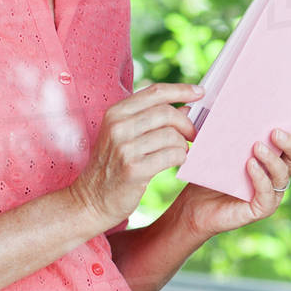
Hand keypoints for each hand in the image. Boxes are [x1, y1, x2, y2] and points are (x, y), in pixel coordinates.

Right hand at [69, 82, 200, 229]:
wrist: (91, 200)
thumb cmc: (112, 166)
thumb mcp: (124, 135)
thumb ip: (152, 119)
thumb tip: (188, 107)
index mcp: (115, 113)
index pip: (155, 92)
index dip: (181, 90)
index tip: (200, 92)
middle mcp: (118, 126)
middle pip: (166, 112)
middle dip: (187, 123)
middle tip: (194, 134)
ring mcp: (124, 148)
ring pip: (171, 135)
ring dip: (183, 144)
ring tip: (180, 152)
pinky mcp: (134, 169)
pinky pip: (171, 156)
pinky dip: (180, 158)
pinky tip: (176, 162)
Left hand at [180, 112, 290, 238]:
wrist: (193, 205)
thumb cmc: (207, 171)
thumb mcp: (213, 143)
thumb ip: (216, 121)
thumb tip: (209, 93)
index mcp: (273, 154)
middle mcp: (277, 172)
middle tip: (276, 131)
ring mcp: (271, 191)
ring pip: (284, 174)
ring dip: (272, 158)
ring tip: (256, 146)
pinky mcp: (261, 208)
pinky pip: (267, 193)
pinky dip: (261, 178)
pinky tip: (250, 165)